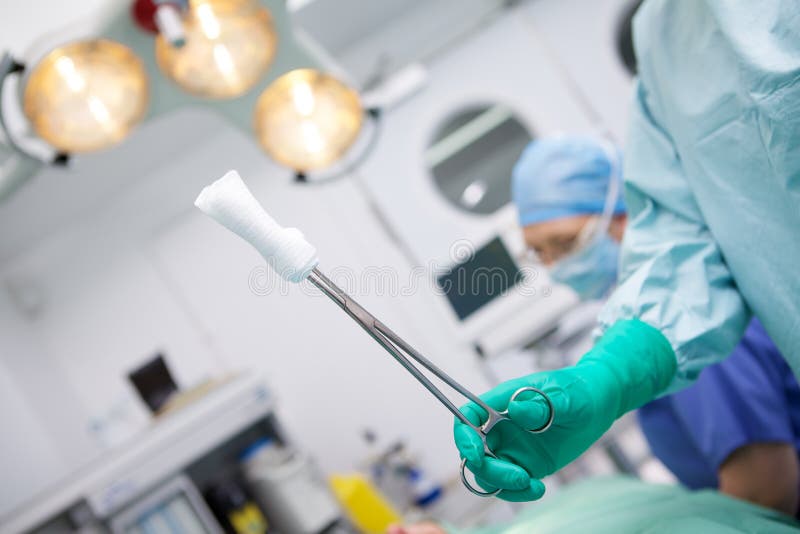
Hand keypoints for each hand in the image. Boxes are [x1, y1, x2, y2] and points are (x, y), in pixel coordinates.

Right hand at [454, 319, 675, 500]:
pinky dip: (517, 493)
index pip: (468, 416)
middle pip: (474, 451)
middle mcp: (501, 426)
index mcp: (502, 402)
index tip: (476, 453)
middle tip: (519, 477)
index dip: (464, 435)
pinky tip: (538, 489)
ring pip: (488, 472)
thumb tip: (516, 410)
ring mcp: (511, 447)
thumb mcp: (563, 395)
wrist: (597, 404)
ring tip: (532, 484)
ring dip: (502, 485)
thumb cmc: (577, 390)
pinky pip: (508, 485)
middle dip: (488, 470)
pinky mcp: (525, 464)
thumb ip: (540, 404)